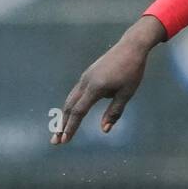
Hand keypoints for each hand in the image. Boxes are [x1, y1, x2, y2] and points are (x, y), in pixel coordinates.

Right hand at [50, 16, 163, 144]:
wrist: (131, 47)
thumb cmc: (132, 70)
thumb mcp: (127, 93)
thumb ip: (114, 112)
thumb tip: (105, 130)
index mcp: (95, 87)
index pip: (79, 111)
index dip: (71, 127)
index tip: (64, 140)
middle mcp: (86, 82)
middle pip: (69, 107)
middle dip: (62, 125)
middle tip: (55, 142)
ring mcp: (85, 77)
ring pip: (71, 100)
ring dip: (65, 116)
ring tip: (61, 131)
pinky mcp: (88, 75)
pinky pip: (77, 93)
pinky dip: (72, 106)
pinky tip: (74, 114)